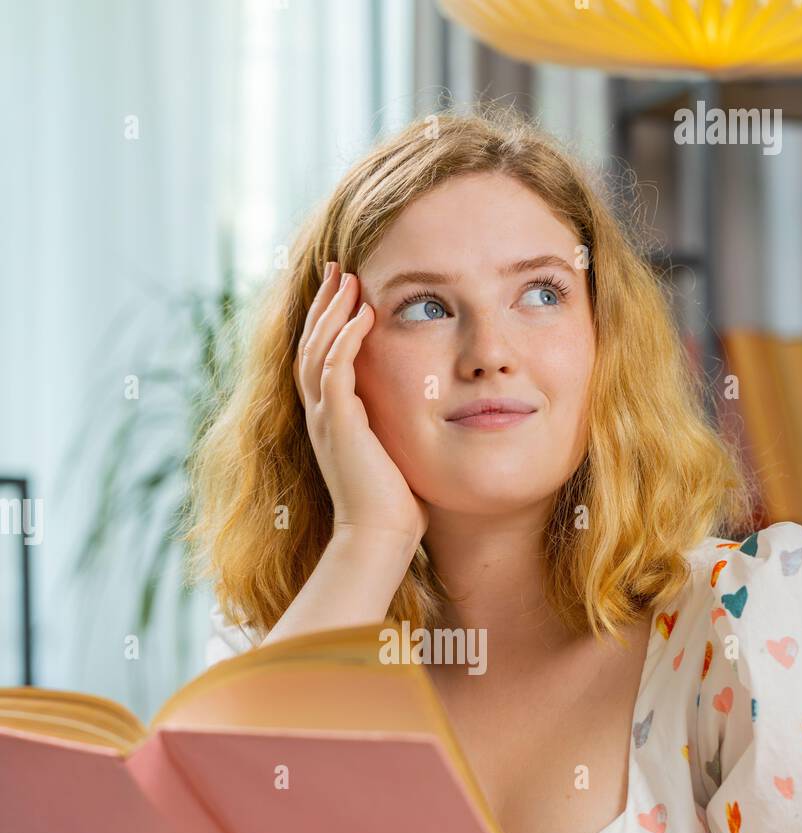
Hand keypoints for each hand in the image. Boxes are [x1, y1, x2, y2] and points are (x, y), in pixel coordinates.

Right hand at [293, 261, 427, 551]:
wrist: (380, 537)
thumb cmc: (396, 505)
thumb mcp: (396, 451)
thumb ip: (399, 424)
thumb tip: (431, 406)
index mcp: (331, 420)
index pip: (321, 357)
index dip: (330, 321)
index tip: (346, 290)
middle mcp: (321, 415)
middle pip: (310, 343)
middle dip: (324, 303)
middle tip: (336, 266)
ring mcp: (325, 419)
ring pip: (317, 349)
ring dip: (332, 311)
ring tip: (347, 277)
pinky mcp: (338, 424)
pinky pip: (334, 369)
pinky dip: (346, 338)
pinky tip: (363, 313)